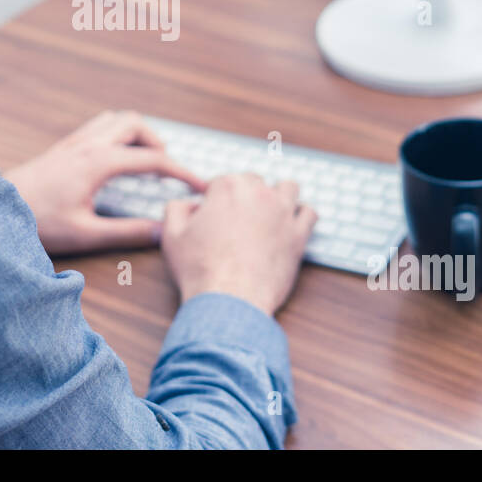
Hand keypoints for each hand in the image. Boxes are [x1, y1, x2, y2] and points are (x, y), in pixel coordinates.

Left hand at [4, 110, 206, 255]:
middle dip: (158, 143)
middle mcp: (88, 145)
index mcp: (99, 162)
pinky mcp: (62, 147)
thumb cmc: (37, 222)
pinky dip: (116, 134)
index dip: (182, 172)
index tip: (200, 185)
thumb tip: (162, 231)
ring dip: (136, 134)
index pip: (153, 161)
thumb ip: (128, 232)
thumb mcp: (87, 234)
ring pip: (116, 120)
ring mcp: (73, 142)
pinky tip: (114, 159)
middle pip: (135, 125)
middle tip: (166, 169)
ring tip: (144, 160)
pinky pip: (98, 126)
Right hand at [161, 173, 316, 316]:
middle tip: (236, 218)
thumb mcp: (172, 235)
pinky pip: (309, 213)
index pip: (222, 181)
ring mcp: (282, 212)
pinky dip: (301, 216)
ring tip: (268, 214)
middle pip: (254, 181)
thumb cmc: (200, 269)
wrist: (229, 300)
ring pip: (288, 188)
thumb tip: (188, 204)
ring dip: (278, 196)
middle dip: (245, 196)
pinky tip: (290, 226)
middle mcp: (258, 193)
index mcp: (227, 187)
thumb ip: (176, 209)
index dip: (215, 198)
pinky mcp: (298, 234)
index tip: (213, 213)